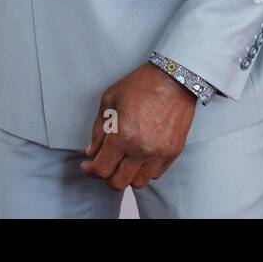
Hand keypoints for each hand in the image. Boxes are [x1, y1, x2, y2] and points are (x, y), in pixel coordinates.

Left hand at [81, 63, 197, 190]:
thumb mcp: (110, 100)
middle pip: (118, 183)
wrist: (175, 78)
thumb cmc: (140, 85)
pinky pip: (156, 174)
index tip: (87, 165)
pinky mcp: (174, 152)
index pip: (101, 170)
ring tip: (124, 161)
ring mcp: (159, 154)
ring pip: (138, 183)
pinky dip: (145, 170)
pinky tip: (140, 156)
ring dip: (128, 175)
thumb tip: (92, 152)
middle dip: (107, 176)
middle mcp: (141, 150)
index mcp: (122, 136)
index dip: (90, 170)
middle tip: (105, 164)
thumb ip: (98, 129)